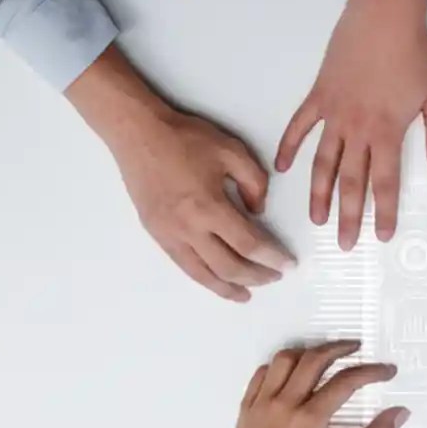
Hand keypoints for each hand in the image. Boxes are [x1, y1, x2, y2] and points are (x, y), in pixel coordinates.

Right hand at [67, 46, 293, 301]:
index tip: (288, 265)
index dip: (272, 258)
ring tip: (247, 294)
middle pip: (229, 267)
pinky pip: (184, 266)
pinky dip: (204, 278)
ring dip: (228, 288)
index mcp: (210, 207)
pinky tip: (216, 281)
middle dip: (256, 277)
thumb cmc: (186, 139)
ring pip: (203, 274)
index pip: (249, 244)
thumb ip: (255, 183)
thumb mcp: (233, 151)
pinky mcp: (157, 234)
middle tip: (274, 277)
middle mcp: (189, 228)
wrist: (138, 134)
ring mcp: (169, 235)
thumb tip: (258, 212)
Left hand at [201, 341, 409, 427]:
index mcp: (310, 419)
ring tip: (325, 355)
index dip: (372, 372)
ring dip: (308, 351)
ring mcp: (262, 402)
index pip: (346, 382)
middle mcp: (284, 403)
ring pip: (285, 358)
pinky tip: (293, 371)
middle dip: (340, 348)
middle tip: (356, 348)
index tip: (386, 371)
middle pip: (315, 359)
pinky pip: (262, 372)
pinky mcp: (247, 405)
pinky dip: (280, 365)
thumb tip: (400, 413)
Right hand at [275, 0, 426, 250]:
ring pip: (323, 163)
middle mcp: (358, 130)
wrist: (385, 17)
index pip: (386, 183)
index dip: (385, 213)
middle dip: (349, 217)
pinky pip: (299, 127)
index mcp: (388, 133)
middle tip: (345, 243)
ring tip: (317, 219)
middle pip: (352, 183)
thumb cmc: (413, 53)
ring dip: (319, 194)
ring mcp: (334, 114)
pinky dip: (289, 148)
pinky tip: (282, 168)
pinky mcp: (319, 97)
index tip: (382, 236)